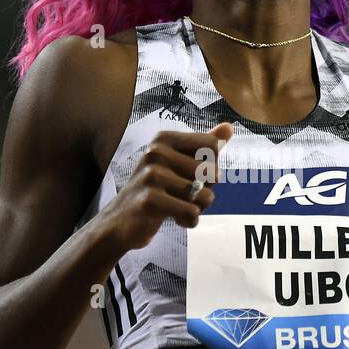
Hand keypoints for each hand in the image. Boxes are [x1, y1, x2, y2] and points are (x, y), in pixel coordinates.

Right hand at [102, 122, 233, 252]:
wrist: (120, 220)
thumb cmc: (154, 189)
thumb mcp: (176, 162)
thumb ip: (203, 145)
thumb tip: (229, 127)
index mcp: (164, 138)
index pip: (213, 146)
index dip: (211, 165)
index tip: (193, 175)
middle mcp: (157, 152)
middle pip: (212, 172)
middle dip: (206, 190)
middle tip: (184, 195)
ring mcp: (152, 176)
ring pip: (205, 195)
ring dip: (198, 208)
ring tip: (179, 207)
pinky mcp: (150, 200)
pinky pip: (191, 212)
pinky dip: (190, 221)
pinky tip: (175, 218)